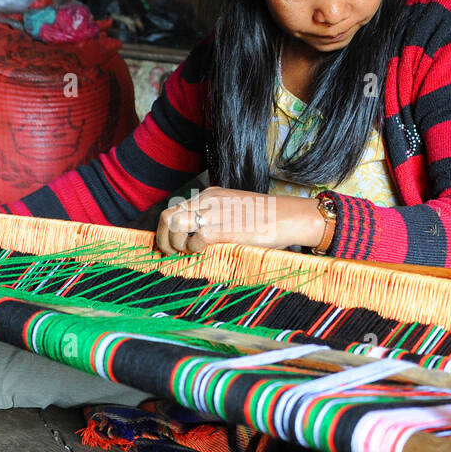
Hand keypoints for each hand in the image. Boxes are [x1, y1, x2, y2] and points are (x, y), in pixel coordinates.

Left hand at [156, 187, 324, 254]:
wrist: (288, 217)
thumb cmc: (266, 218)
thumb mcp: (235, 210)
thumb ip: (216, 217)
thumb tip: (198, 237)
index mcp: (210, 196)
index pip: (175, 208)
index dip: (166, 229)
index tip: (169, 243)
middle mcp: (207, 201)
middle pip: (167, 216)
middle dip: (162, 238)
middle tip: (170, 253)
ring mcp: (213, 214)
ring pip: (174, 226)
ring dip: (175, 244)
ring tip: (186, 254)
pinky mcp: (222, 229)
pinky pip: (194, 241)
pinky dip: (194, 250)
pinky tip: (204, 253)